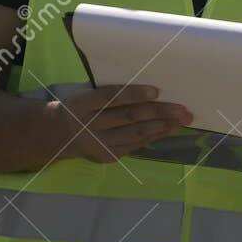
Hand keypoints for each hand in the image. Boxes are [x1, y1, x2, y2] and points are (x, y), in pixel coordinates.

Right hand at [50, 83, 193, 162]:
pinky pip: (135, 145)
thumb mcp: (87, 94)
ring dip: (162, 126)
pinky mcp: (108, 156)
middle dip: (159, 112)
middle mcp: (89, 124)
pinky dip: (154, 136)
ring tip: (182, 120)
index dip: (134, 94)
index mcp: (83, 103)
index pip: (111, 97)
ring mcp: (99, 143)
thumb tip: (149, 85)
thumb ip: (110, 91)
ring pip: (135, 134)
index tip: (156, 91)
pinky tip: (169, 129)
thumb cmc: (83, 106)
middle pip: (128, 117)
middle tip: (182, 109)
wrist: (60, 134)